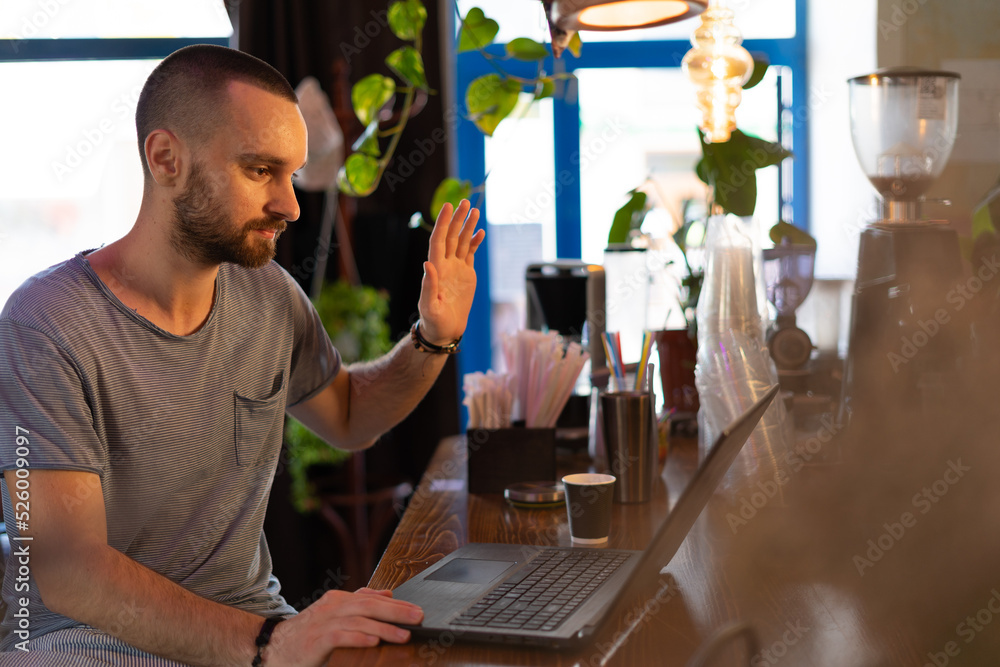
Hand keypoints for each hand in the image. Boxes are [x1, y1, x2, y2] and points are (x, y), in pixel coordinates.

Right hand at [262, 588, 422, 665]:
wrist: (273, 648)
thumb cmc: (308, 634)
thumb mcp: (334, 615)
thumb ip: (359, 603)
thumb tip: (387, 594)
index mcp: (338, 600)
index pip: (371, 598)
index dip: (396, 604)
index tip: (417, 609)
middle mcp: (332, 607)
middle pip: (368, 606)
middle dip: (396, 611)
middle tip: (418, 617)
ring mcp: (323, 623)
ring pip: (358, 621)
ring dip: (384, 627)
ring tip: (403, 634)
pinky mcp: (316, 640)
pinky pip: (340, 637)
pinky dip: (358, 638)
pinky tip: (374, 641)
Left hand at [417, 199, 484, 343]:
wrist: (445, 331)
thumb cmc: (434, 321)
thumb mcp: (429, 306)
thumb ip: (428, 285)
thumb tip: (428, 263)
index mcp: (436, 268)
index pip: (438, 240)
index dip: (443, 223)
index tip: (448, 207)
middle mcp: (445, 264)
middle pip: (451, 236)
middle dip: (457, 219)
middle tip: (465, 202)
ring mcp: (456, 268)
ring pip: (461, 242)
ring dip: (467, 226)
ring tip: (475, 210)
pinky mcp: (466, 274)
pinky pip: (469, 253)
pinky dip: (474, 242)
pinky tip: (479, 232)